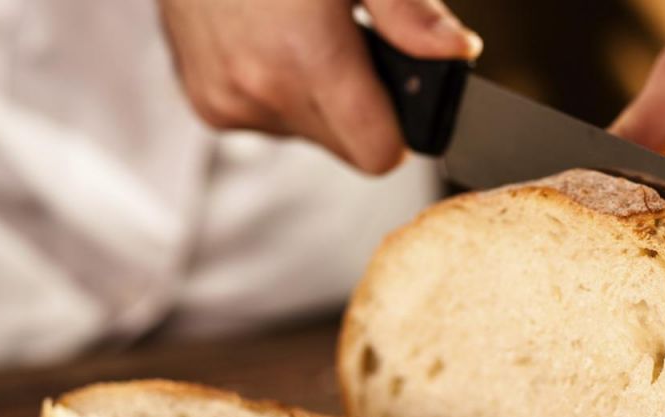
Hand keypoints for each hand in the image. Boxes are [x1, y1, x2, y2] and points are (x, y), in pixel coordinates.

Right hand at [157, 0, 481, 173]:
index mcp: (307, 59)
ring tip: (299, 33)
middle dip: (358, 107)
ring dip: (315, 97)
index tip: (398, 96)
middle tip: (346, 43)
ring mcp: (228, 102)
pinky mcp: (207, 104)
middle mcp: (261, 91)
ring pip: (308, 133)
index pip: (377, 154)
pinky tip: (267, 42)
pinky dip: (276, 92)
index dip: (399, 129)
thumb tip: (457, 52)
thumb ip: (409, 13)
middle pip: (346, 147)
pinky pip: (267, 121)